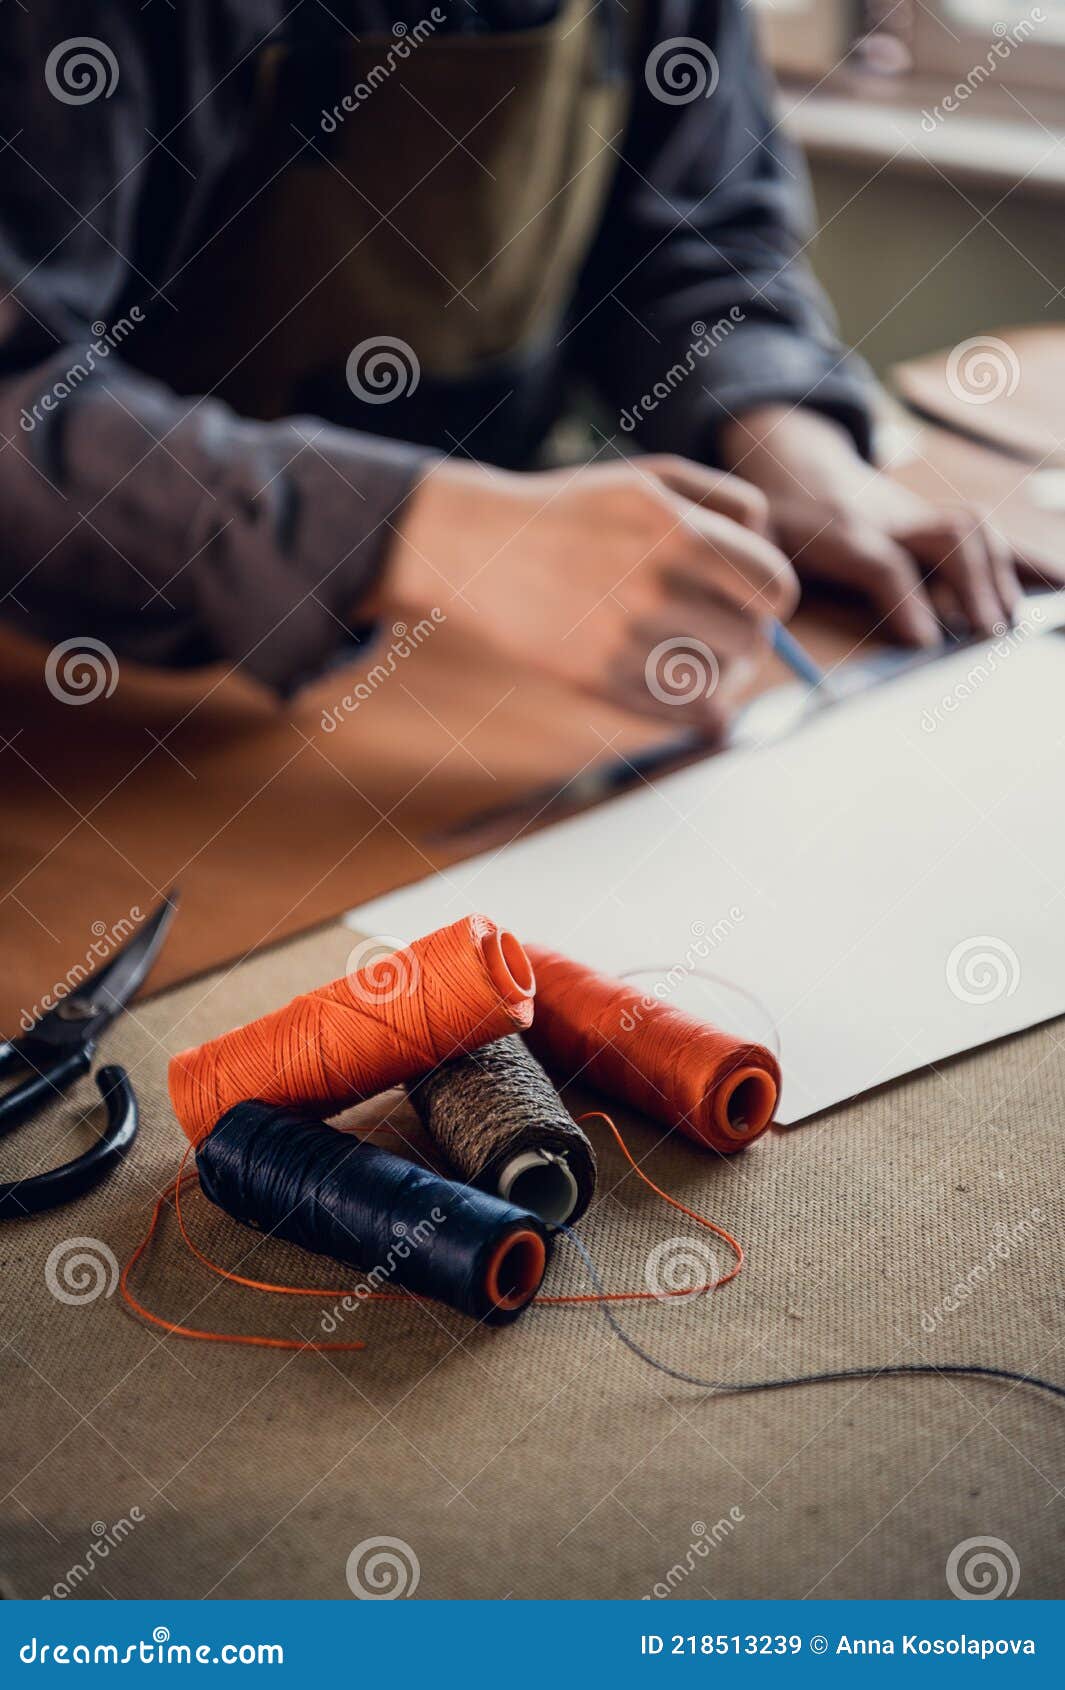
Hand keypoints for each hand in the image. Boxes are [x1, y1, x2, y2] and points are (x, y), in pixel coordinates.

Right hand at [384, 455, 797, 733]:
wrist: (480, 546)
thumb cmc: (580, 511)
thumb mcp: (656, 478)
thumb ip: (734, 510)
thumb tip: (779, 582)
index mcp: (676, 531)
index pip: (775, 589)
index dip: (772, 598)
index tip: (751, 598)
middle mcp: (653, 587)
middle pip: (752, 641)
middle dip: (743, 635)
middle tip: (716, 626)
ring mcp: (623, 639)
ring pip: (720, 683)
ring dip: (718, 673)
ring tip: (693, 650)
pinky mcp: (596, 680)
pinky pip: (681, 714)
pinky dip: (693, 706)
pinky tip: (678, 683)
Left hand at [720, 406, 1062, 645]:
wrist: (796, 462)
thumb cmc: (777, 522)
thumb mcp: (755, 548)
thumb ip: (760, 584)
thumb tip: (763, 632)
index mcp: (838, 533)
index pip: (880, 562)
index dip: (904, 599)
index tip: (927, 643)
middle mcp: (888, 519)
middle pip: (944, 538)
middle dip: (971, 584)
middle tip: (986, 635)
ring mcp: (918, 516)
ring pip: (972, 530)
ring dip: (999, 576)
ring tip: (1011, 627)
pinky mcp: (937, 521)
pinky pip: (988, 535)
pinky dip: (1026, 561)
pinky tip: (1056, 589)